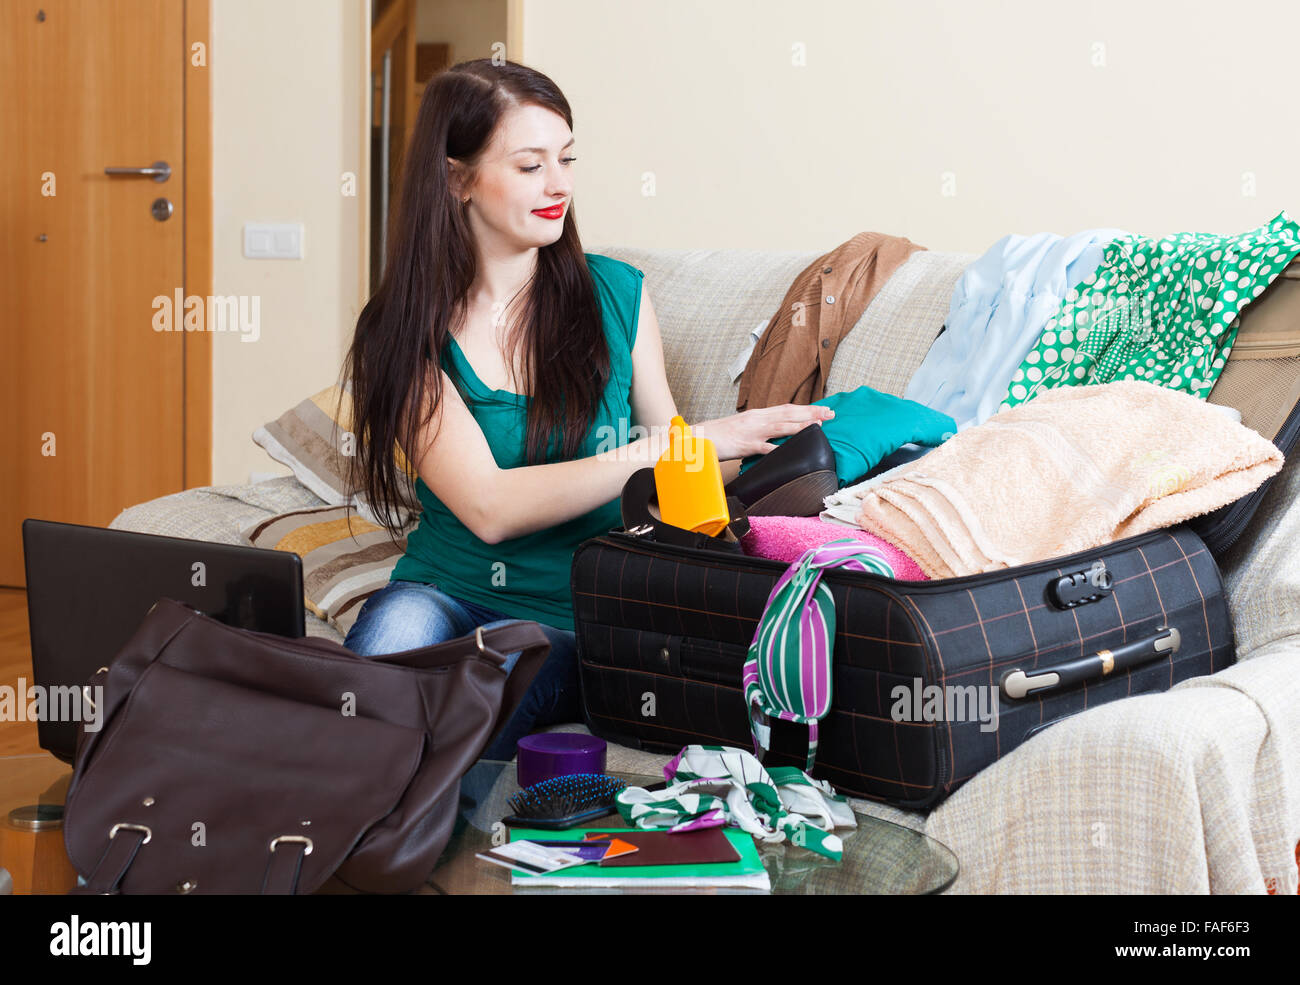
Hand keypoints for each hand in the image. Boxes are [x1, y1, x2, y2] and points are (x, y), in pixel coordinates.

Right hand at [693, 403, 833, 460]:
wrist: (699, 438)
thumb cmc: (720, 436)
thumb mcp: (743, 428)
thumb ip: (760, 429)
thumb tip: (776, 434)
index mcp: (757, 414)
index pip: (786, 408)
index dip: (806, 408)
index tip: (823, 409)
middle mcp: (757, 419)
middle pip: (789, 413)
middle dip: (811, 412)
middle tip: (831, 413)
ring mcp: (751, 431)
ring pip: (781, 426)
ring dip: (801, 425)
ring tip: (819, 424)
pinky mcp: (745, 444)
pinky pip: (764, 446)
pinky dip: (779, 447)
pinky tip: (792, 449)